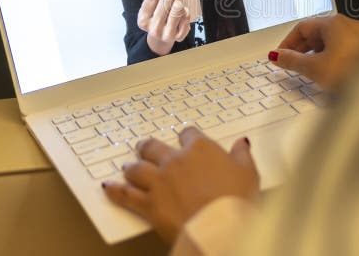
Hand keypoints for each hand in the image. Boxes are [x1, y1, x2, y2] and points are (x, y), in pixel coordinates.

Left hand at [103, 128, 258, 243]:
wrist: (220, 226)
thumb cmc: (236, 200)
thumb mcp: (249, 173)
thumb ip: (242, 155)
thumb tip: (242, 144)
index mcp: (200, 149)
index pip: (188, 133)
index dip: (186, 136)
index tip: (186, 139)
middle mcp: (175, 161)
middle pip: (153, 147)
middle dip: (148, 147)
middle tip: (145, 147)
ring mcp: (159, 182)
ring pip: (136, 168)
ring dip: (131, 167)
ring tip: (128, 167)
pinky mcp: (149, 204)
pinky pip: (125, 195)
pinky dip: (115, 191)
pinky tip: (109, 188)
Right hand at [137, 0, 191, 55]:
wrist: (160, 39)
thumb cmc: (157, 15)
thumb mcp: (152, 2)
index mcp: (142, 18)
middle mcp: (152, 28)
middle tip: (168, 3)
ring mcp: (166, 34)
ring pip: (178, 6)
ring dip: (178, 4)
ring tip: (173, 10)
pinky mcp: (179, 37)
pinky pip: (187, 15)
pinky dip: (186, 13)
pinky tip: (180, 18)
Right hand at [270, 14, 358, 90]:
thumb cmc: (353, 72)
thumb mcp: (315, 68)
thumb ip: (293, 61)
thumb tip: (279, 56)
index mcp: (334, 23)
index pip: (302, 27)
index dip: (288, 42)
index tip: (281, 56)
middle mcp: (350, 24)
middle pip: (319, 33)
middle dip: (303, 49)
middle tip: (293, 64)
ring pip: (334, 41)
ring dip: (319, 54)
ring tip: (313, 71)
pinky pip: (348, 49)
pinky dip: (336, 57)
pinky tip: (335, 72)